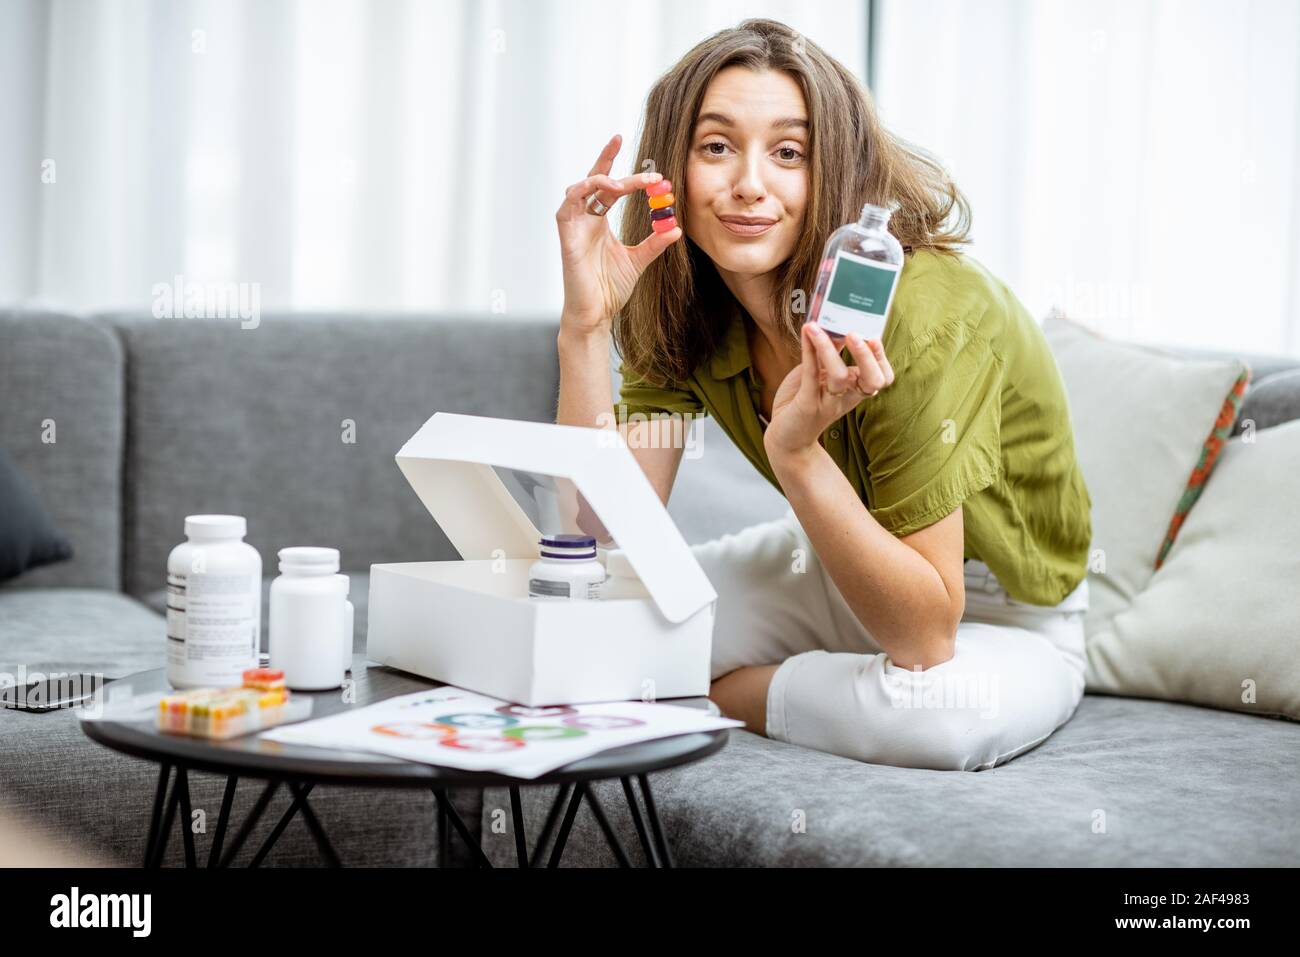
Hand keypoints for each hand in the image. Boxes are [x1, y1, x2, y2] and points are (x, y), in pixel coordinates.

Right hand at [556, 133, 683, 335]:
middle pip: (594, 180)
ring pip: (580, 188)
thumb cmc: (610, 290)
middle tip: (639, 160)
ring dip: (601, 179)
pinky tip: (604, 191)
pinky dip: (582, 193)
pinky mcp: (567, 237)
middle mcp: (584, 219)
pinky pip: (567, 206)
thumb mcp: (639, 260)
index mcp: (599, 221)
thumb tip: (676, 227)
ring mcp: (574, 227)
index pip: (608, 186)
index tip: (644, 162)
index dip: (620, 168)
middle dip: (611, 163)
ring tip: (624, 185)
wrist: (596, 315)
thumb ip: (655, 242)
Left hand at [763, 322, 894, 460]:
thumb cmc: (802, 401)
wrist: (785, 437)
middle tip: (855, 335)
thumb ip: (829, 353)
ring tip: (817, 327)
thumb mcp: (819, 374)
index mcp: (855, 390)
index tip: (873, 336)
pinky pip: (811, 375)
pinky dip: (810, 352)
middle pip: (873, 380)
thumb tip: (836, 324)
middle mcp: (846, 397)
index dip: (881, 358)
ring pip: (840, 376)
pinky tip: (807, 333)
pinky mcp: (808, 405)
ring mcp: (828, 402)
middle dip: (868, 357)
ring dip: (829, 349)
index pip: (882, 377)